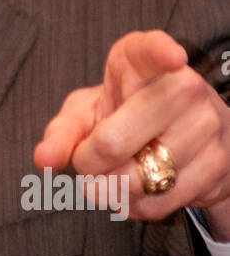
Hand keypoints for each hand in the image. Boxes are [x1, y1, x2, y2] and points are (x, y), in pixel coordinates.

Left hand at [33, 30, 229, 234]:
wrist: (187, 141)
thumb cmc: (126, 117)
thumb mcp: (89, 114)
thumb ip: (63, 132)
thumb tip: (44, 159)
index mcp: (143, 63)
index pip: (152, 50)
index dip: (161, 52)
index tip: (172, 57)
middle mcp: (183, 88)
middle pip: (113, 141)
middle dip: (87, 163)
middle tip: (87, 160)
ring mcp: (205, 126)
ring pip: (137, 179)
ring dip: (110, 189)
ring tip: (111, 174)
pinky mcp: (216, 165)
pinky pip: (158, 202)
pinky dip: (134, 205)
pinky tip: (134, 188)